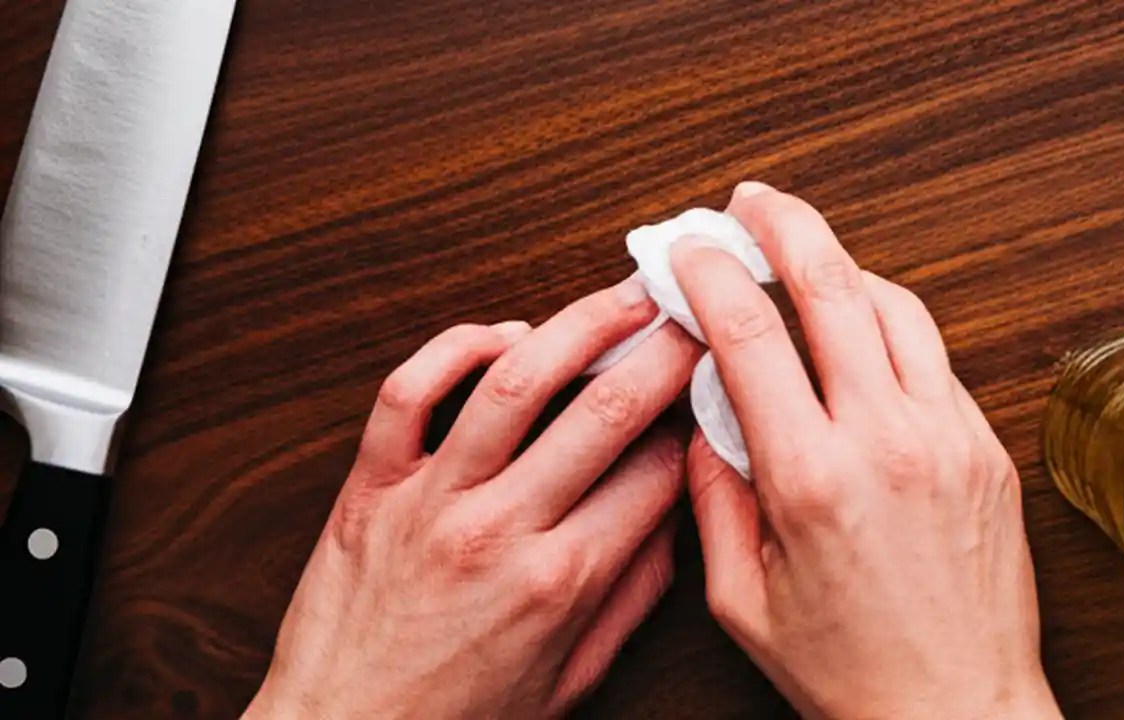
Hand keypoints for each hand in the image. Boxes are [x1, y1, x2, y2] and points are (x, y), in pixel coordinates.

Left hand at [244, 278, 701, 718]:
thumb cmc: (456, 717)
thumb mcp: (570, 680)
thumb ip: (629, 596)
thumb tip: (671, 518)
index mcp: (561, 581)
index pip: (654, 472)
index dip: (691, 422)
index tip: (707, 391)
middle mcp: (500, 529)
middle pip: (605, 411)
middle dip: (664, 350)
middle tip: (692, 313)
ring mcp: (430, 499)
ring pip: (514, 382)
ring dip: (579, 325)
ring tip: (622, 296)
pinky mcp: (370, 485)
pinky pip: (408, 391)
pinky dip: (454, 347)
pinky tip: (502, 335)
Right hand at [672, 183, 1059, 719]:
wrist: (958, 711)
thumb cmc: (848, 670)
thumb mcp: (741, 597)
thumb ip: (713, 491)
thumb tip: (702, 410)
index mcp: (811, 480)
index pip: (749, 334)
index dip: (709, 272)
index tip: (686, 248)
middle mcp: (887, 441)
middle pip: (833, 286)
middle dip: (783, 223)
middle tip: (751, 199)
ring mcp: (947, 437)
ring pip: (895, 305)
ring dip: (843, 265)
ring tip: (803, 256)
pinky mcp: (984, 448)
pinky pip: (932, 354)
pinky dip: (889, 322)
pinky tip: (859, 328)